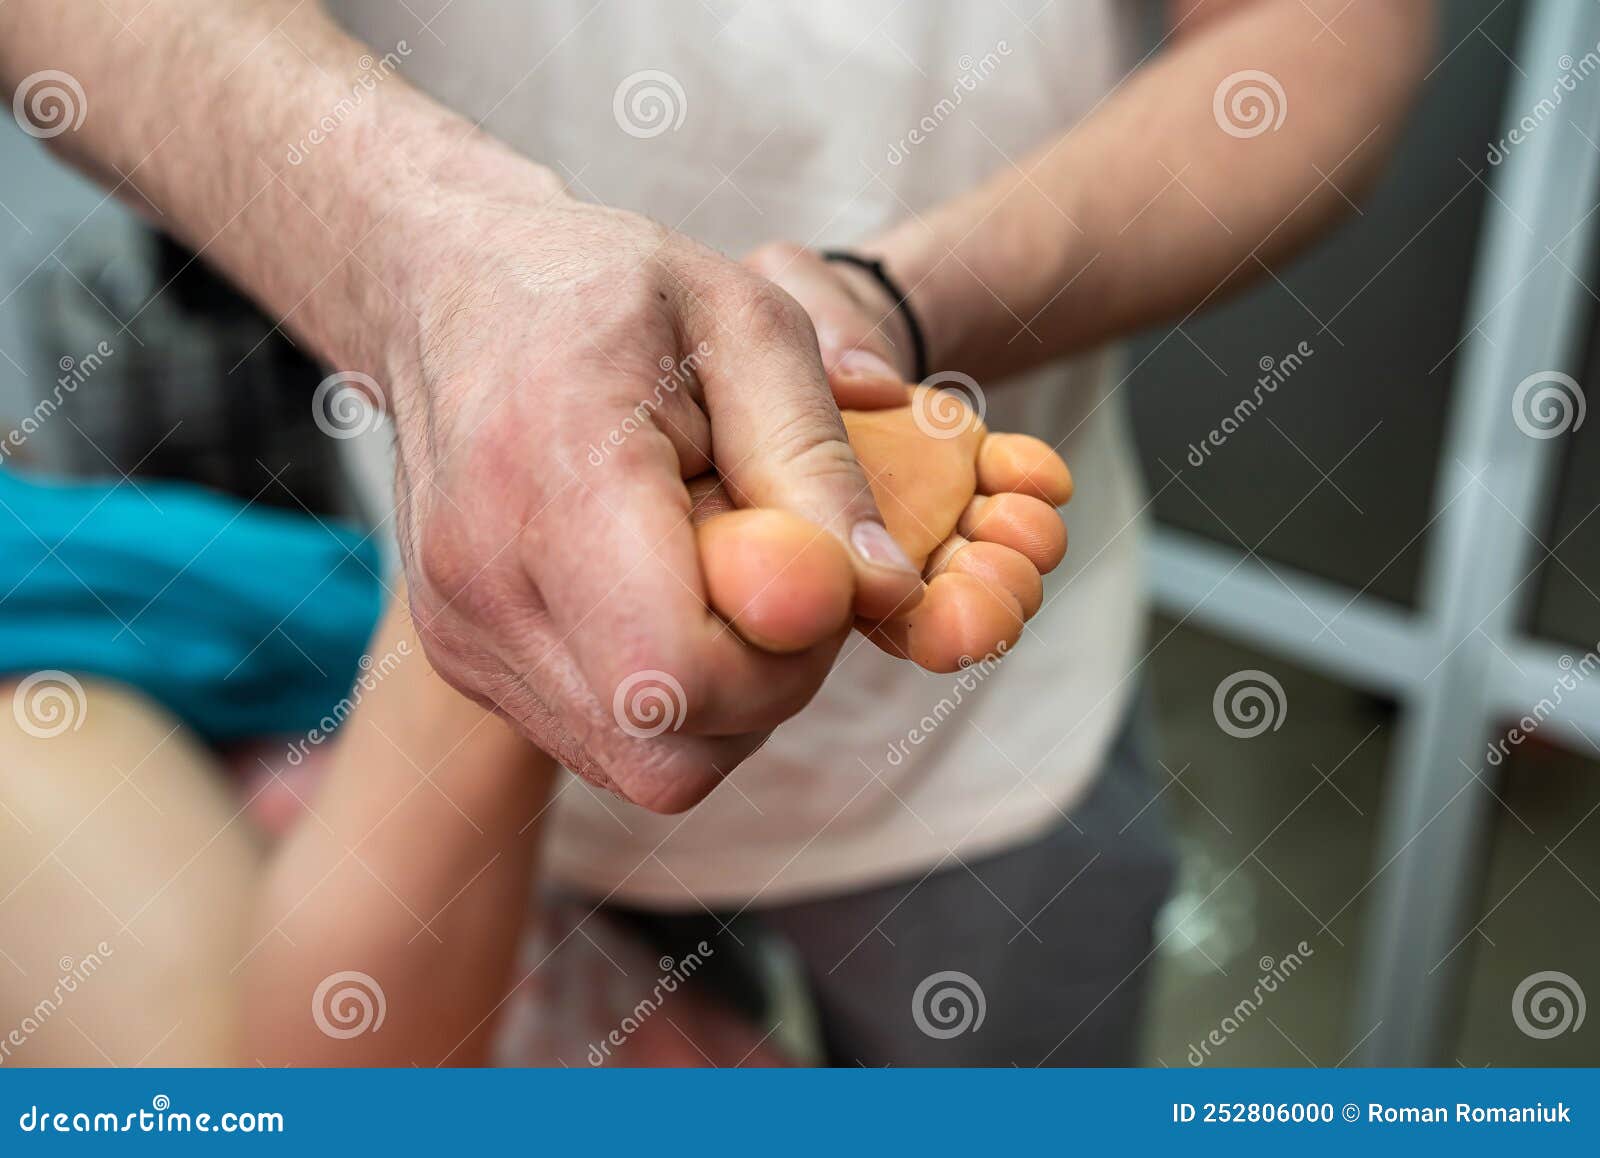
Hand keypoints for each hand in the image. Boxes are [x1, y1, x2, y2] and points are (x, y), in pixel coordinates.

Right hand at [384, 177, 922, 812]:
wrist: (452, 292)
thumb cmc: (609, 292)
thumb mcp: (746, 324)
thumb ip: (816, 463)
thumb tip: (883, 592)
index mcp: (556, 479)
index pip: (681, 677)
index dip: (786, 653)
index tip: (810, 564)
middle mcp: (486, 582)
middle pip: (670, 750)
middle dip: (767, 687)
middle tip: (779, 573)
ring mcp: (465, 636)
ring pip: (645, 763)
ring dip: (722, 692)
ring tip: (714, 568)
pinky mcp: (466, 660)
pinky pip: (606, 736)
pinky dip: (667, 687)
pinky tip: (661, 586)